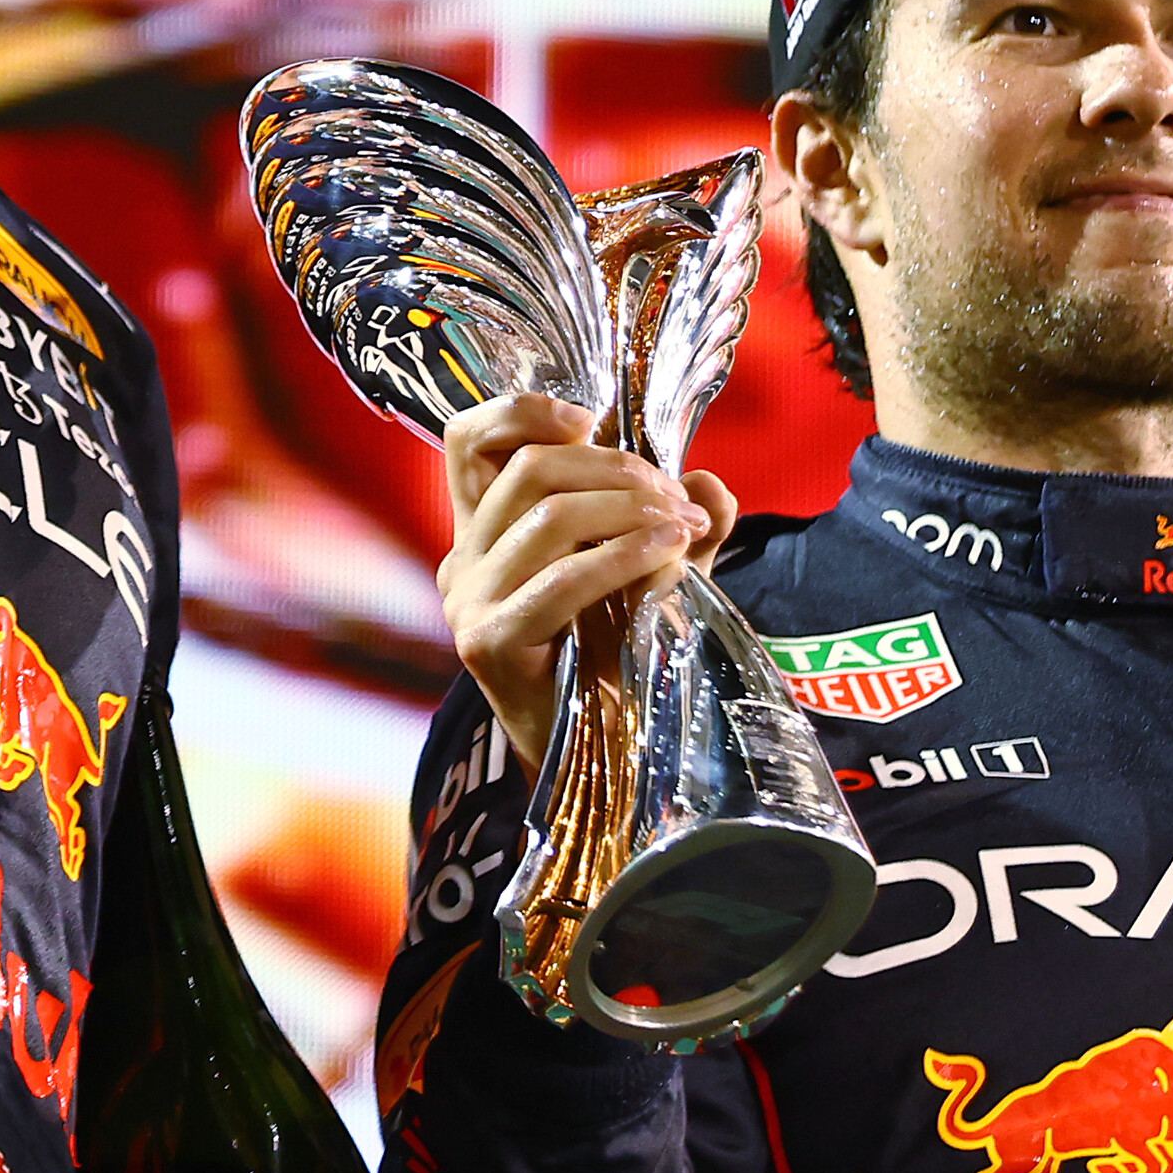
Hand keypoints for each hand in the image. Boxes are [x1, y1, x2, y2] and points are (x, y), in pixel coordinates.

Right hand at [435, 393, 736, 770]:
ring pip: (549, 516)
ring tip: (685, 527)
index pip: (468, 442)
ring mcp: (468, 603)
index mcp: (481, 534)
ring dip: (631, 509)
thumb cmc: (617, 661)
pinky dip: (624, 556)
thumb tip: (711, 481)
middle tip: (676, 498)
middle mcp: (461, 561)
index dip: (523, 412)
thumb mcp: (649, 575)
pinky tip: (669, 554)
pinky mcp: (491, 643)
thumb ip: (676, 525)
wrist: (601, 760)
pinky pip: (563, 579)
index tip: (591, 421)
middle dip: (617, 469)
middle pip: (529, 469)